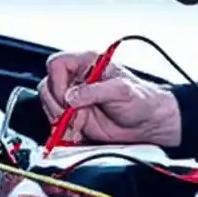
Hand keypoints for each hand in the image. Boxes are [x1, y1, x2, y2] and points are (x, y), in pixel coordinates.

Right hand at [37, 51, 181, 146]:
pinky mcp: (75, 116)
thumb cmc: (142, 100)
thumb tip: (71, 97)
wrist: (149, 123)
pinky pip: (56, 122)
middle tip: (76, 116)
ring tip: (80, 124)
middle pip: (48, 86)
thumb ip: (95, 91)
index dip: (58, 82)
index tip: (69, 99)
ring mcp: (75, 99)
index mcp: (88, 63)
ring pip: (49, 106)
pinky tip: (78, 133)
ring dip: (61, 119)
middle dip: (59, 105)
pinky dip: (63, 131)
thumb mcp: (121, 91)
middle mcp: (78, 79)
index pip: (57, 64)